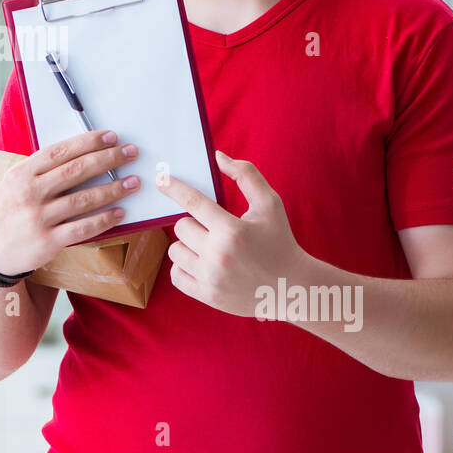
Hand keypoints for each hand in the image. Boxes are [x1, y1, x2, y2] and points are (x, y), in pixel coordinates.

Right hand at [0, 129, 140, 275]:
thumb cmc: (11, 210)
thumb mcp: (16, 183)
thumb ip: (42, 170)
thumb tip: (83, 153)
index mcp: (22, 173)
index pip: (60, 151)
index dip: (88, 142)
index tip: (111, 137)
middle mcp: (29, 193)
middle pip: (76, 171)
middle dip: (108, 159)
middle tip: (130, 153)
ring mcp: (38, 218)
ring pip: (84, 199)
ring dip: (113, 189)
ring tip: (133, 182)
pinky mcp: (48, 241)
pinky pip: (83, 227)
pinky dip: (104, 219)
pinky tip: (120, 212)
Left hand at [155, 150, 309, 316]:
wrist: (292, 288)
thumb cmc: (279, 241)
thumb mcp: (270, 204)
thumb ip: (246, 175)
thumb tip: (218, 156)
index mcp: (232, 230)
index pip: (193, 202)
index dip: (174, 188)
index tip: (161, 180)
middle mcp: (218, 254)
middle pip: (181, 227)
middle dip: (193, 224)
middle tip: (212, 229)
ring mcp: (210, 278)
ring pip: (175, 251)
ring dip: (187, 245)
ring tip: (208, 247)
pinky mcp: (207, 295)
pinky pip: (175, 275)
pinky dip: (183, 267)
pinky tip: (201, 263)